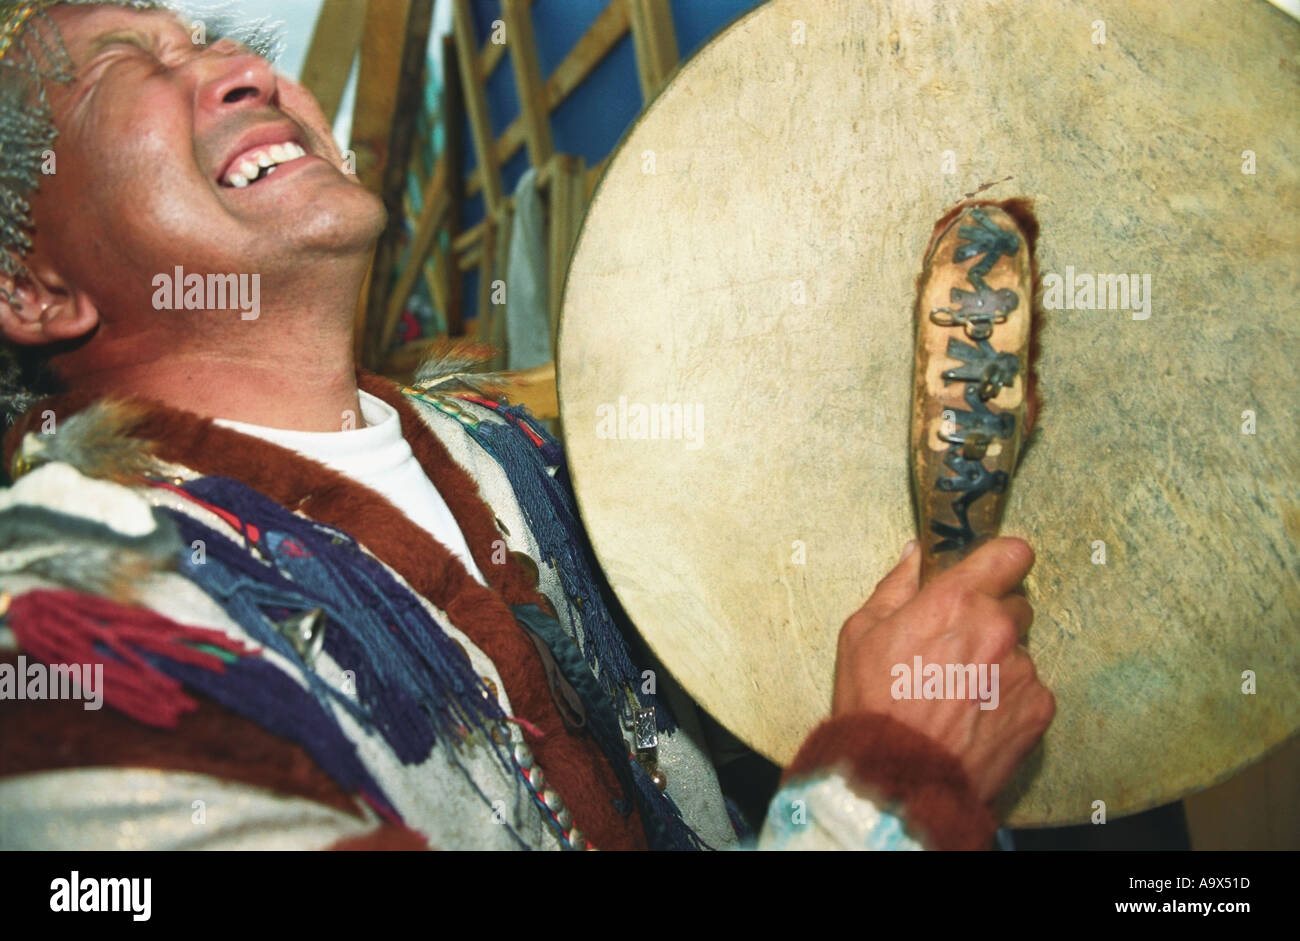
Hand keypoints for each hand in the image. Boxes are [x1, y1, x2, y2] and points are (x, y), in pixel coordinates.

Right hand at [832, 537, 1054, 803]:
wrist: (898, 778)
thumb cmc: (873, 703)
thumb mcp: (861, 633)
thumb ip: (895, 587)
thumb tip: (914, 555)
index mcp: (957, 599)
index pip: (1011, 553)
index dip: (1002, 562)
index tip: (991, 574)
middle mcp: (999, 627)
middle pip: (1016, 605)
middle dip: (992, 620)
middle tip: (957, 649)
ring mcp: (1023, 670)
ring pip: (1020, 652)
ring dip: (999, 664)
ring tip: (960, 695)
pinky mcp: (1039, 709)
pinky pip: (1030, 691)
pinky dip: (1009, 700)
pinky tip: (975, 718)